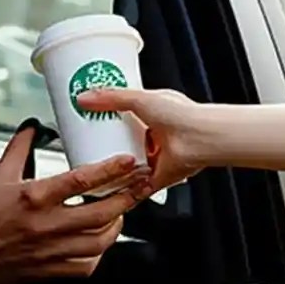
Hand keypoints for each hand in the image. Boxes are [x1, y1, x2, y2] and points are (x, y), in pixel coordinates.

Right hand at [0, 125, 147, 283]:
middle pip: (101, 213)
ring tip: (120, 212)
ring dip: (116, 226)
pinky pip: (83, 267)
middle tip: (136, 187)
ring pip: (98, 242)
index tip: (128, 161)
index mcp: (33, 198)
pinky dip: (97, 255)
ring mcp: (47, 252)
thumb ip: (18, 150)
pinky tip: (98, 242)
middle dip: (125, 198)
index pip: (81, 180)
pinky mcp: (45, 271)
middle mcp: (45, 226)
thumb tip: (31, 128)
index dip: (110, 169)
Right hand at [76, 88, 203, 200]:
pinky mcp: (157, 177)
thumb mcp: (140, 98)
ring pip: (130, 164)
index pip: (127, 115)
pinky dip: (124, 186)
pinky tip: (109, 185)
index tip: (90, 118)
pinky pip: (137, 185)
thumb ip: (112, 97)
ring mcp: (157, 157)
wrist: (199, 140)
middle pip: (126, 141)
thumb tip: (85, 97)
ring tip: (94, 165)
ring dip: (116, 165)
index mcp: (155, 114)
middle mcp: (156, 136)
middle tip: (88, 143)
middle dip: (110, 143)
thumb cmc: (182, 116)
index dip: (109, 116)